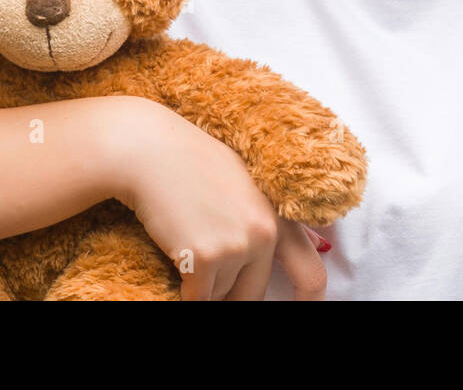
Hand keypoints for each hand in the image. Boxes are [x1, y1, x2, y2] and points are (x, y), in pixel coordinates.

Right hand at [107, 97, 328, 299]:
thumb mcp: (245, 183)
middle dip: (232, 297)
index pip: (311, 275)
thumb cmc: (191, 163)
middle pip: (253, 295)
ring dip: (203, 283)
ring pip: (219, 295)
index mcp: (279, 216)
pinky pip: (196, 298)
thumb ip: (264, 219)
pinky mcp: (206, 258)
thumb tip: (300, 248)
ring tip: (187, 241)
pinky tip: (175, 255)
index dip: (308, 303)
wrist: (151, 152)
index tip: (301, 310)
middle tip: (210, 278)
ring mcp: (236, 246)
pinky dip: (184, 289)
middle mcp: (265, 233)